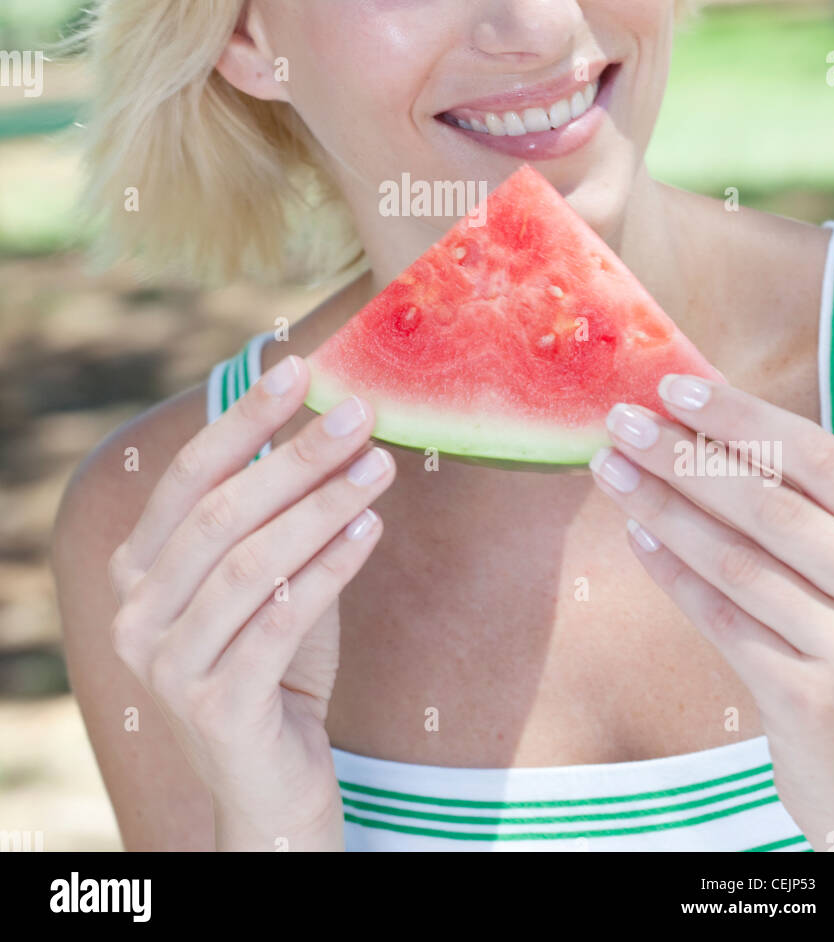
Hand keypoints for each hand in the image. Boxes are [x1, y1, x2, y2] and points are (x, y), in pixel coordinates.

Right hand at [108, 352, 395, 849]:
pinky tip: (369, 532)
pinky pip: (277, 625)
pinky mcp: (215, 710)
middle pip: (220, 513)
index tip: (298, 369)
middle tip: (359, 413)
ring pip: (248, 565)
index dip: (243, 418)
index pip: (188, 475)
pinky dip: (326, 571)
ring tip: (378, 466)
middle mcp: (137, 613)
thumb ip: (276, 511)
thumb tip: (326, 414)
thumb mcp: (268, 575)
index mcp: (139, 567)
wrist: (271, 783)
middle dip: (295, 456)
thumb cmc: (274, 660)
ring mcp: (168, 666)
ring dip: (320, 506)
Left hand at [588, 374, 833, 851]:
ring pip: (740, 560)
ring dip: (664, 507)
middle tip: (620, 422)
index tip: (675, 390)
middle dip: (684, 457)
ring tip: (610, 470)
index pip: (821, 459)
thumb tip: (712, 432)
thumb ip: (813, 515)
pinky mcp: (811, 702)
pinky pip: (726, 620)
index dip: (745, 420)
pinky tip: (638, 538)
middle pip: (772, 505)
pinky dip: (677, 575)